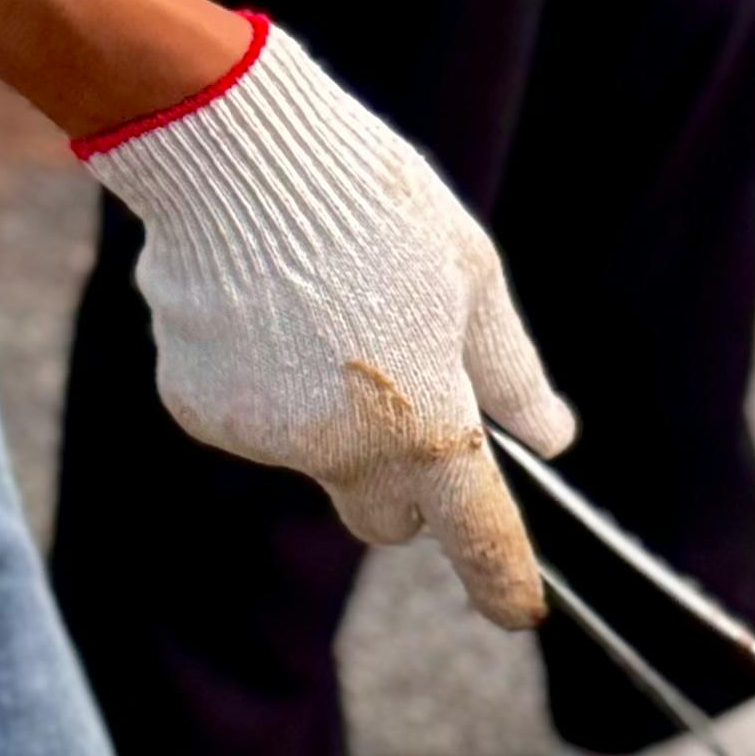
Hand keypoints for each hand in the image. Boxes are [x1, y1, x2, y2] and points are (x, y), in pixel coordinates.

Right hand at [79, 27, 577, 628]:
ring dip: (329, 419)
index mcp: (429, 422)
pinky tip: (262, 311)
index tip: (519, 609)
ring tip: (320, 310)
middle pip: (387, 521)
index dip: (504, 579)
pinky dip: (262, 387)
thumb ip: (511, 372)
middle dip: (404, 490)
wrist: (227, 145)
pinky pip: (253, 424)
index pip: (478, 533)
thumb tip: (552, 439)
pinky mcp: (202, 412)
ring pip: (317, 463)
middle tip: (406, 398)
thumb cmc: (371, 201)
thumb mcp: (472, 276)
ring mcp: (269, 437)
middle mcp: (347, 449)